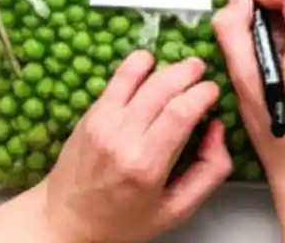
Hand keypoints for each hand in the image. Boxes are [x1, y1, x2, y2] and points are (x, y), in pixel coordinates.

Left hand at [35, 51, 232, 242]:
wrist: (67, 220)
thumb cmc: (124, 220)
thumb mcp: (177, 209)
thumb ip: (209, 171)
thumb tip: (217, 128)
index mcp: (147, 166)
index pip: (180, 113)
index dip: (202, 94)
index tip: (213, 90)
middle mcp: (122, 139)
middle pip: (162, 88)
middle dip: (188, 72)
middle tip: (202, 70)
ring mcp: (102, 123)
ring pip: (139, 77)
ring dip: (166, 65)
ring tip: (183, 66)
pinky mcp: (90, 114)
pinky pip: (116, 78)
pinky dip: (137, 64)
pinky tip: (150, 63)